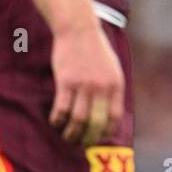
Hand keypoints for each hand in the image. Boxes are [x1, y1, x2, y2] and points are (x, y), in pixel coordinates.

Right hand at [48, 21, 124, 145]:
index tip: (98, 138)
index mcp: (115, 84)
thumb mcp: (113, 67)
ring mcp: (84, 84)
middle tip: (80, 143)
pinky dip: (58, 119)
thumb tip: (112, 112)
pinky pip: (62, 108)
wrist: (79, 29)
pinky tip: (55, 121)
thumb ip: (113, 88)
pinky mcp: (66, 81)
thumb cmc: (96, 49)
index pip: (114, 117)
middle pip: (96, 123)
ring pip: (78, 119)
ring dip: (71, 133)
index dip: (106, 132)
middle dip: (88, 138)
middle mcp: (101, 87)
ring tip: (67, 136)